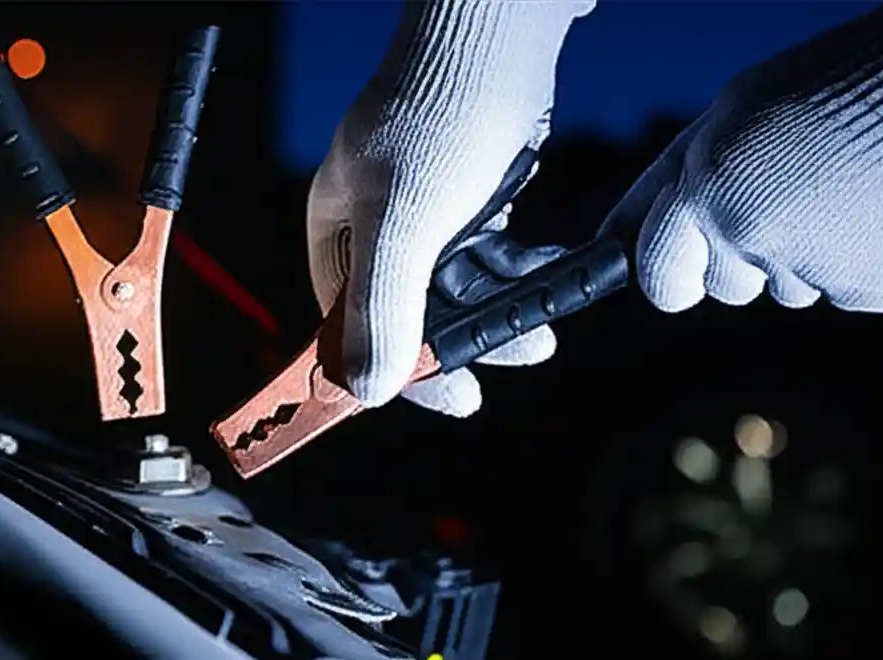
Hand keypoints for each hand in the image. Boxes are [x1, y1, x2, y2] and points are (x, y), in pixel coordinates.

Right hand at [307, 0, 592, 416]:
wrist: (500, 33)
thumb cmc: (442, 110)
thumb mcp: (404, 220)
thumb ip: (383, 305)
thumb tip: (367, 388)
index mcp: (337, 232)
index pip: (347, 326)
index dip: (389, 369)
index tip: (441, 399)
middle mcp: (374, 226)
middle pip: (407, 313)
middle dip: (458, 343)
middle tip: (504, 366)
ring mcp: (424, 212)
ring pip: (455, 291)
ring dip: (499, 314)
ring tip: (540, 331)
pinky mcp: (468, 197)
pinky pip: (488, 258)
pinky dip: (515, 276)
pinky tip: (545, 278)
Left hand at [601, 4, 882, 312]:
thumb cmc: (836, 85)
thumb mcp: (735, 114)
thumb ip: (671, 183)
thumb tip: (609, 242)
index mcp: (711, 185)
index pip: (659, 275)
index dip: (671, 273)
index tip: (679, 275)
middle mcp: (755, 234)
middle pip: (724, 286)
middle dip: (745, 253)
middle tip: (794, 191)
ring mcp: (817, 268)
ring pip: (785, 287)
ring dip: (805, 252)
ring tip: (846, 188)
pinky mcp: (874, 291)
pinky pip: (841, 289)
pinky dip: (855, 260)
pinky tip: (878, 208)